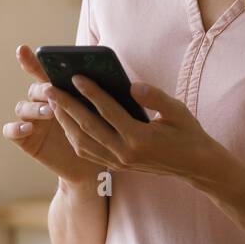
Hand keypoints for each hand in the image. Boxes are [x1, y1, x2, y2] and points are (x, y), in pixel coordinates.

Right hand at [3, 45, 104, 186]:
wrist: (91, 165)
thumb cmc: (99, 133)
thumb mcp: (104, 112)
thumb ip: (105, 95)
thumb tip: (127, 83)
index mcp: (57, 91)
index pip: (42, 71)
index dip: (30, 60)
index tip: (24, 49)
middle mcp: (41, 103)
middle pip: (34, 89)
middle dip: (42, 89)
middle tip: (53, 90)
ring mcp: (31, 121)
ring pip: (22, 107)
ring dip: (33, 108)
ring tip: (50, 111)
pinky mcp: (26, 139)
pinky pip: (11, 131)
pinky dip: (16, 128)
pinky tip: (27, 128)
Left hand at [45, 74, 226, 181]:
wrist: (195, 166)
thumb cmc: (187, 133)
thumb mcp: (177, 110)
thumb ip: (154, 97)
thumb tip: (131, 86)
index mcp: (140, 139)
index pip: (108, 112)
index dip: (90, 93)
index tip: (75, 76)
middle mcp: (125, 153)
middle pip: (87, 127)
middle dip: (66, 106)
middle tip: (49, 88)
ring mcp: (119, 163)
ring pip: (82, 143)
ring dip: (65, 122)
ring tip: (53, 102)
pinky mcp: (116, 167)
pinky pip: (88, 152)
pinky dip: (74, 136)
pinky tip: (67, 121)